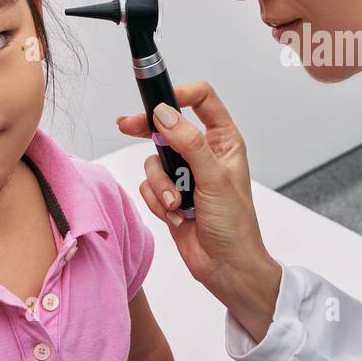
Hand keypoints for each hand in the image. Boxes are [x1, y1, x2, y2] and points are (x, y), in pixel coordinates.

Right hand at [117, 80, 271, 292]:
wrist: (225, 266)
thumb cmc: (234, 225)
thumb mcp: (214, 179)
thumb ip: (189, 144)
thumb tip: (164, 115)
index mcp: (223, 141)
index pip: (202, 100)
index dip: (179, 94)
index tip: (158, 101)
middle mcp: (203, 153)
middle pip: (166, 125)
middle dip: (149, 131)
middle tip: (127, 125)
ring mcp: (184, 174)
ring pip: (153, 160)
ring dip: (162, 185)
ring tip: (179, 204)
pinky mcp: (169, 194)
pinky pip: (148, 186)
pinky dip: (158, 202)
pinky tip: (177, 216)